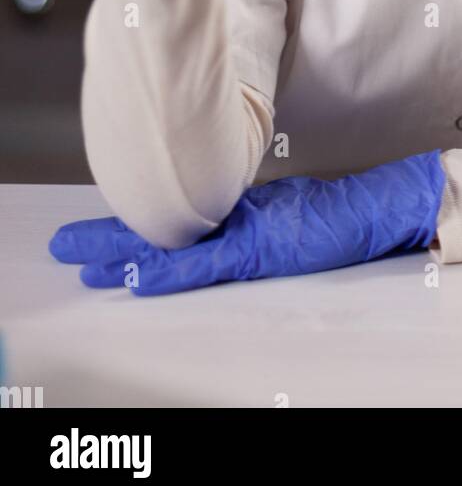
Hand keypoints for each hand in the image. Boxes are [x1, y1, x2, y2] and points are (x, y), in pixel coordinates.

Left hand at [48, 152, 445, 294]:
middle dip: (110, 235)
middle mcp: (232, 215)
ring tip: (82, 262)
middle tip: (64, 244)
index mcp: (235, 208)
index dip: (134, 222)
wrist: (373, 206)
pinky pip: (206, 265)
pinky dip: (170, 273)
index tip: (97, 228)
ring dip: (123, 253)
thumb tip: (217, 221)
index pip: (175, 216)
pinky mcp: (260, 248)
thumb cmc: (335, 213)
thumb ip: (248, 216)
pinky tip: (139, 280)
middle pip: (160, 225)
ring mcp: (244, 230)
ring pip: (172, 244)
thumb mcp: (282, 213)